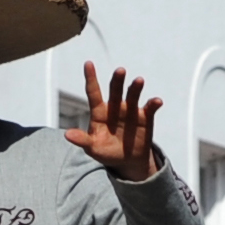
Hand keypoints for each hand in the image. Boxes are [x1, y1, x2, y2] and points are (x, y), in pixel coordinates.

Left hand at [63, 60, 161, 182]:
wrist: (128, 161)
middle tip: (120, 71)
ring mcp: (131, 110)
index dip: (91, 78)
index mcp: (99, 112)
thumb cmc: (107, 152)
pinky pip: (150, 108)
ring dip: (135, 87)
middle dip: (117, 80)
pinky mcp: (145, 117)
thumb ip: (82, 140)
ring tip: (139, 81)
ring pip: (133, 95)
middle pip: (115, 90)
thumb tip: (67, 135)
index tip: (88, 63)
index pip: (94, 93)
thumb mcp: (92, 148)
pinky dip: (153, 103)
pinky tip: (156, 101)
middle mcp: (115, 107)